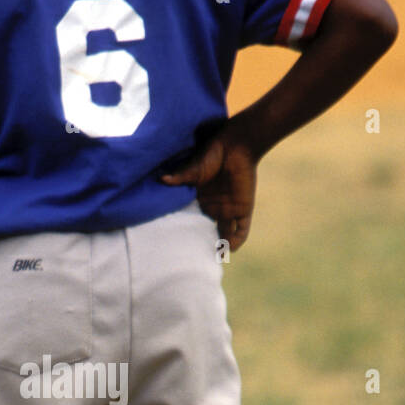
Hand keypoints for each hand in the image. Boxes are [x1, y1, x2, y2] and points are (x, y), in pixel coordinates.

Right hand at [162, 115, 258, 252]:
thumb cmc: (213, 153)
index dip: (187, 233)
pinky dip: (237, 242)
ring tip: (211, 259)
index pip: (192, 221)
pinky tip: (230, 251)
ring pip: (224, 235)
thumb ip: (180, 177)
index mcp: (200, 200)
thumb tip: (162, 179)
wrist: (237, 145)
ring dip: (220, 246)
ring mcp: (229, 210)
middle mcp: (213, 208)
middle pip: (207, 232)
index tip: (178, 245)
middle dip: (202, 244)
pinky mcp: (243, 210)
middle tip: (193, 259)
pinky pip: (242, 231)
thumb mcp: (194, 168)